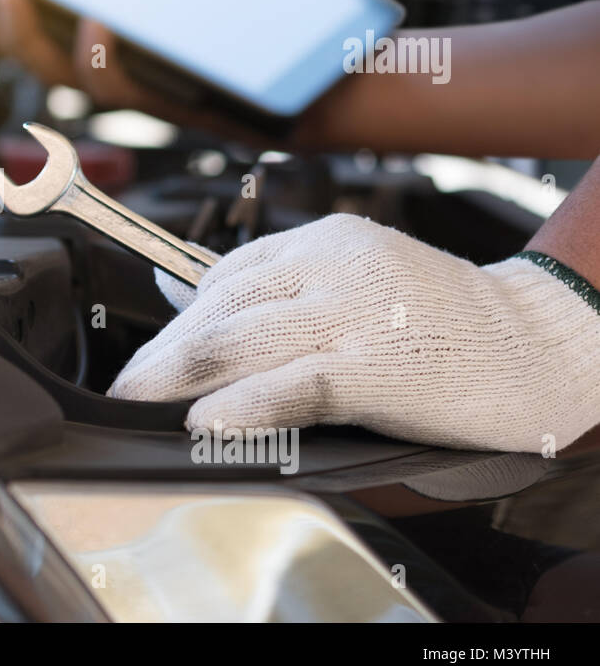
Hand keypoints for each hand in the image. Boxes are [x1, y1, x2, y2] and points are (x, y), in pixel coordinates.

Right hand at [0, 0, 335, 148]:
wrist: (330, 81)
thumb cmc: (264, 28)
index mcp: (113, 46)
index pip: (36, 30)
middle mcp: (121, 75)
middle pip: (34, 58)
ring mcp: (145, 92)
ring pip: (67, 77)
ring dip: (31, 39)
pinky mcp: (176, 106)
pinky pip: (122, 86)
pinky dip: (100, 53)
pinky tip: (95, 20)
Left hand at [109, 214, 599, 452]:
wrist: (542, 341)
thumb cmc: (445, 323)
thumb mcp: (362, 286)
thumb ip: (294, 301)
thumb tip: (211, 337)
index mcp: (324, 241)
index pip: (224, 276)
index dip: (176, 323)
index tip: (145, 356)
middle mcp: (330, 263)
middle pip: (218, 307)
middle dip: (162, 354)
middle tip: (123, 391)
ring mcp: (352, 310)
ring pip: (237, 339)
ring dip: (174, 377)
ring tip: (136, 405)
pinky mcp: (377, 363)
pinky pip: (291, 382)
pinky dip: (241, 404)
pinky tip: (205, 424)